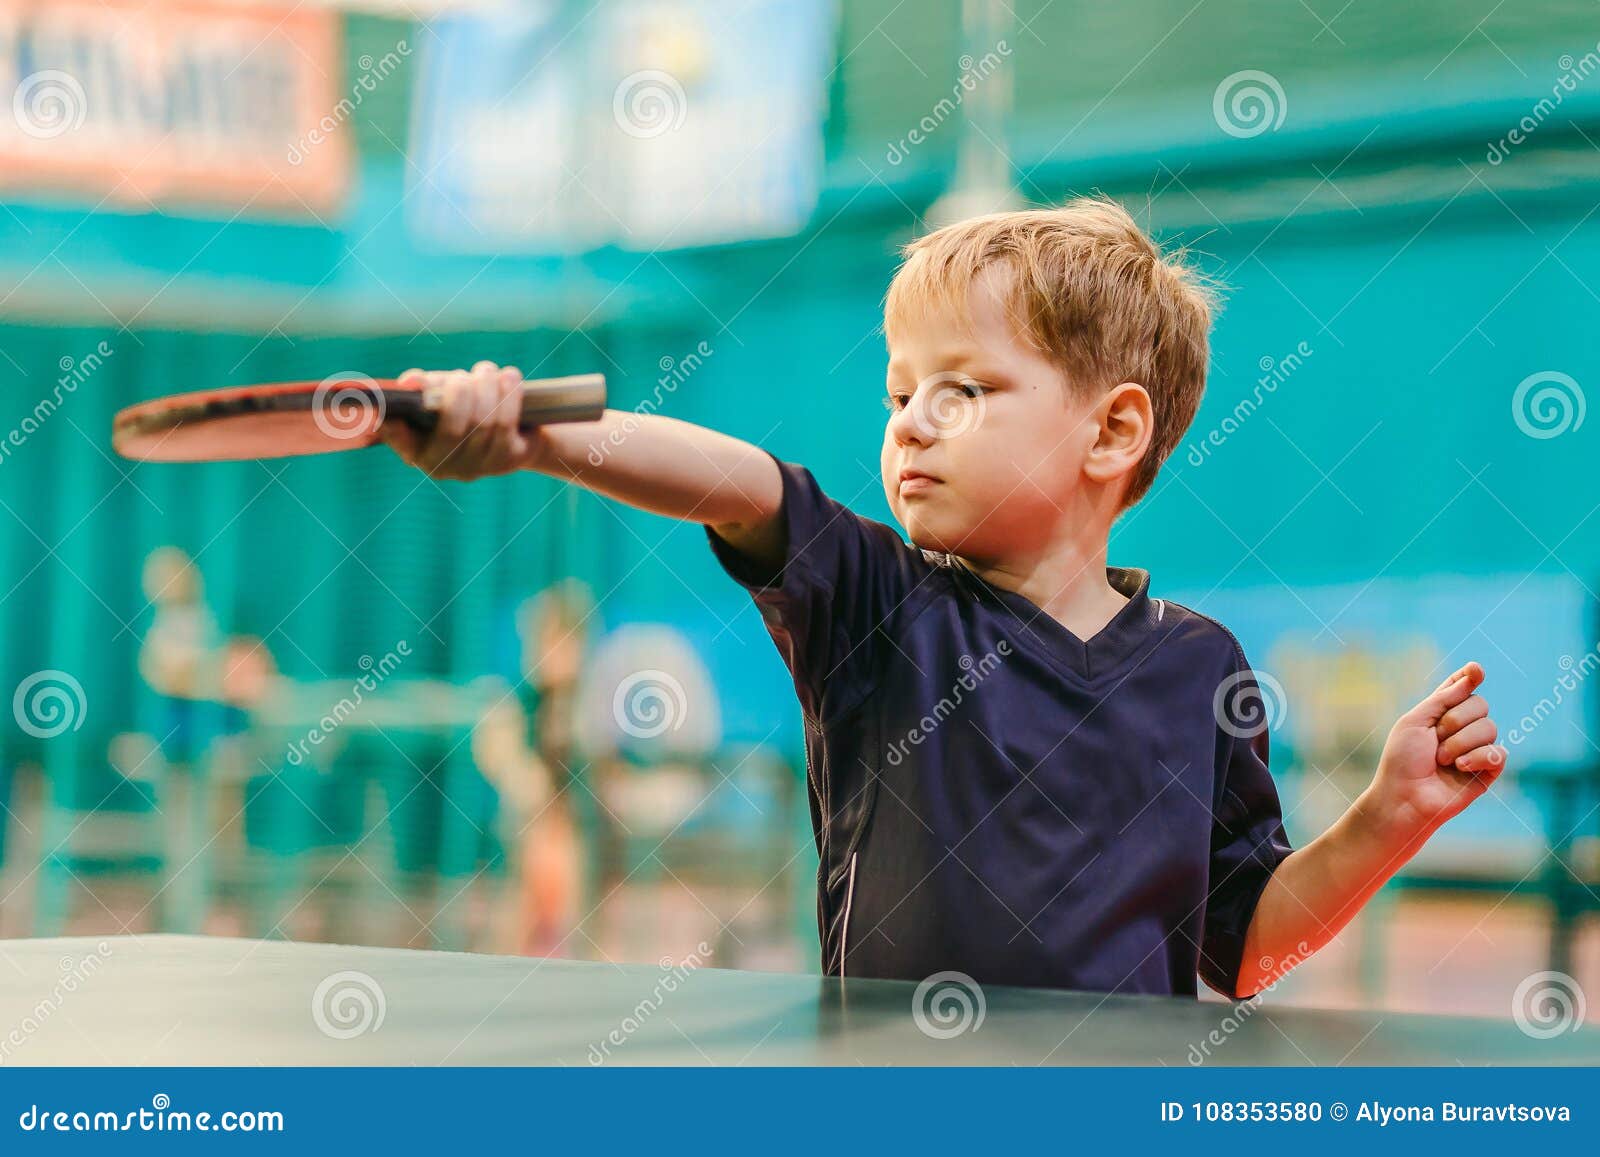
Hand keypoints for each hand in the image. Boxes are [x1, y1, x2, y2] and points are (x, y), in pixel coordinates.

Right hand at [378, 361, 541, 479]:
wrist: (515, 427)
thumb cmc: (465, 404)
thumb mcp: (441, 392)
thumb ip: (425, 386)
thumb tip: (411, 382)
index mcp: (416, 448)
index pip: (399, 440)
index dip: (393, 427)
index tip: (387, 409)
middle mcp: (443, 466)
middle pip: (452, 431)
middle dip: (458, 396)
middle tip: (461, 377)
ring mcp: (476, 467)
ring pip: (483, 424)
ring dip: (486, 390)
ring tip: (485, 370)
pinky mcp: (506, 460)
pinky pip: (506, 425)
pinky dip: (508, 395)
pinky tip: (509, 377)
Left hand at [1363, 661, 1507, 846]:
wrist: (1404, 796)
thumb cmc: (1402, 760)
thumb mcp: (1416, 721)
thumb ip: (1444, 697)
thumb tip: (1474, 671)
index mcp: (1440, 713)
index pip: (1461, 687)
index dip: (1470, 676)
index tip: (1476, 670)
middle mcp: (1462, 728)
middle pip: (1480, 704)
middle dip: (1455, 720)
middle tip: (1435, 739)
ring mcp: (1476, 749)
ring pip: (1489, 727)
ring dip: (1460, 742)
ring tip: (1442, 760)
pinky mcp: (1488, 771)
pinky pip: (1498, 753)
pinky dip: (1477, 758)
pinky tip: (1460, 767)